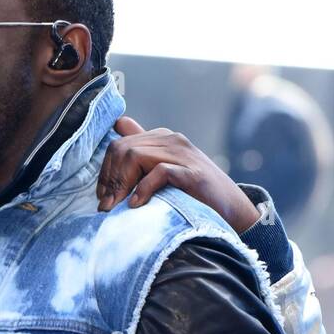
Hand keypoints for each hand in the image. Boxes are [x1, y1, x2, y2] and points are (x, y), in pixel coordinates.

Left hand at [97, 117, 260, 233]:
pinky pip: (159, 172)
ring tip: (116, 207)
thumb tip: (119, 124)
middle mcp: (171, 140)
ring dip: (121, 185)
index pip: (120, 144)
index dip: (105, 171)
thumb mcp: (165, 168)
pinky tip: (136, 205)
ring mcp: (183, 154)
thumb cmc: (194, 192)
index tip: (102, 197)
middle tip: (105, 206)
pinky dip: (143, 189)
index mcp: (162, 138)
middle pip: (123, 149)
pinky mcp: (192, 173)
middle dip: (109, 179)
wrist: (231, 209)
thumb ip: (143, 148)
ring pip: (136, 156)